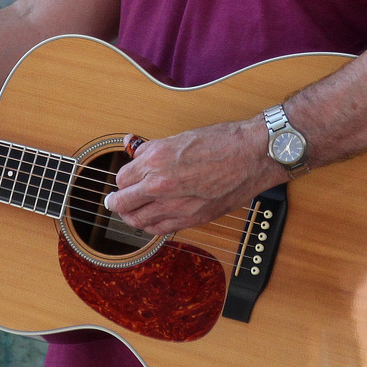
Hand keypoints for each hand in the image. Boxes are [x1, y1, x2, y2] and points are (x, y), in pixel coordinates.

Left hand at [105, 117, 287, 234]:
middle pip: (123, 201)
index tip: (126, 179)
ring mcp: (176, 204)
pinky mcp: (191, 218)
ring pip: (138, 220)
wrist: (252, 155)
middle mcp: (161, 183)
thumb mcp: (180, 137)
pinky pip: (160, 229)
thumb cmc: (222, 141)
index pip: (123, 177)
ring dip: (131, 216)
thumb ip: (152, 147)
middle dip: (116, 202)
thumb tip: (131, 145)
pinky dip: (150, 226)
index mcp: (156, 158)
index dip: (123, 178)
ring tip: (130, 213)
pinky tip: (150, 221)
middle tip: (114, 201)